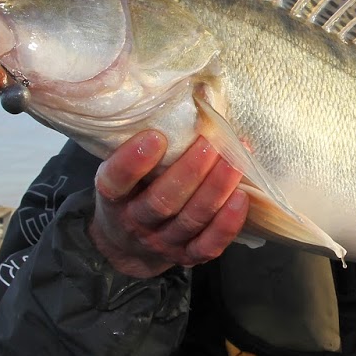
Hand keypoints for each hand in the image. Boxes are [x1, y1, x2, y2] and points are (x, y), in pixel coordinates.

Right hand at [87, 131, 248, 277]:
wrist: (126, 243)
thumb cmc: (133, 190)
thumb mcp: (122, 169)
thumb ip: (141, 145)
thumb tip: (189, 99)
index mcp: (113, 196)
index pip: (116, 181)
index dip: (133, 161)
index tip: (156, 136)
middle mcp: (135, 222)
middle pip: (162, 201)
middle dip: (190, 171)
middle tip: (211, 143)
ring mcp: (161, 242)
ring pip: (191, 219)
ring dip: (216, 188)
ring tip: (236, 159)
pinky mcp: (186, 256)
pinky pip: (208, 245)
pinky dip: (227, 224)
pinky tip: (242, 198)